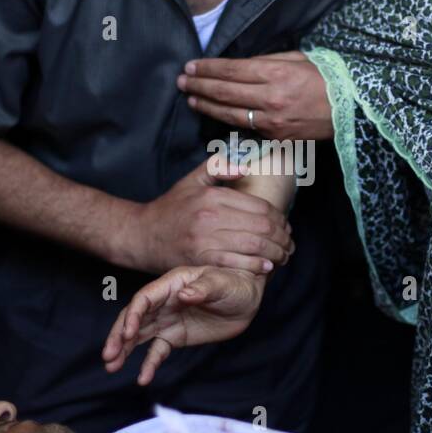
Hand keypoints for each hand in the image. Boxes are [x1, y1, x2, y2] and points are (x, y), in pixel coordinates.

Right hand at [102, 266, 265, 384]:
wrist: (248, 300)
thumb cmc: (235, 284)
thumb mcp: (222, 284)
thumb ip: (202, 288)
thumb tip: (183, 295)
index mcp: (171, 284)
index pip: (144, 299)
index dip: (133, 315)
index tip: (128, 334)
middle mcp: (164, 302)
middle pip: (135, 318)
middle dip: (119, 336)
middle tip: (109, 355)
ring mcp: (167, 320)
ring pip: (139, 336)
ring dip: (124, 350)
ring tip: (111, 366)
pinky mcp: (174, 336)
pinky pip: (157, 351)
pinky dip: (148, 364)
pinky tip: (142, 378)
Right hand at [121, 154, 293, 274]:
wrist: (141, 236)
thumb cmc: (170, 209)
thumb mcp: (191, 180)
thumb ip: (218, 168)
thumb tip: (245, 166)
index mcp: (213, 195)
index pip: (260, 207)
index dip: (280, 219)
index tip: (286, 227)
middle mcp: (210, 215)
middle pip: (261, 226)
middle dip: (282, 237)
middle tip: (290, 244)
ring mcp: (204, 239)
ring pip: (253, 245)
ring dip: (275, 253)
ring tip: (283, 256)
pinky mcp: (200, 259)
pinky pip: (236, 263)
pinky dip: (255, 265)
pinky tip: (267, 266)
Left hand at [177, 51, 332, 140]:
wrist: (350, 109)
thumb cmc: (324, 78)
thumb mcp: (296, 59)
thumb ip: (266, 61)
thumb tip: (238, 66)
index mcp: (276, 73)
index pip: (231, 70)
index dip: (207, 69)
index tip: (190, 66)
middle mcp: (270, 98)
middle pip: (224, 92)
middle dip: (199, 86)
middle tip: (182, 82)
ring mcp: (272, 121)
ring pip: (229, 113)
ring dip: (206, 105)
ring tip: (191, 99)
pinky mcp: (276, 137)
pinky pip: (246, 128)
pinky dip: (227, 120)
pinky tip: (214, 115)